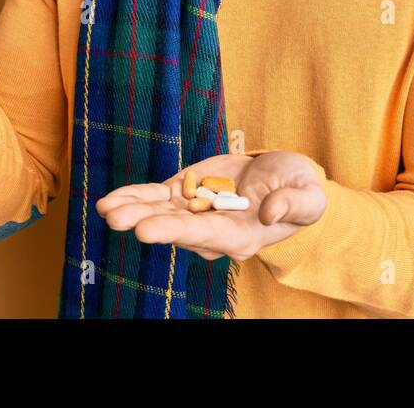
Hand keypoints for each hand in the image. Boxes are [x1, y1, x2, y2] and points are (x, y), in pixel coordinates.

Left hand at [96, 151, 326, 261]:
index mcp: (241, 235)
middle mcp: (212, 230)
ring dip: (130, 210)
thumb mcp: (308, 195)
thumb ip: (294, 203)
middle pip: (174, 227)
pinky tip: (110, 200)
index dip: (175, 231)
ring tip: (105, 208)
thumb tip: (270, 211)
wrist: (283, 178)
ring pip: (158, 212)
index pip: (205, 235)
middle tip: (117, 219)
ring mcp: (195, 211)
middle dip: (145, 221)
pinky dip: (133, 196)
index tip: (146, 230)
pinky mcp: (186, 192)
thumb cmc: (299, 190)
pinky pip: (155, 197)